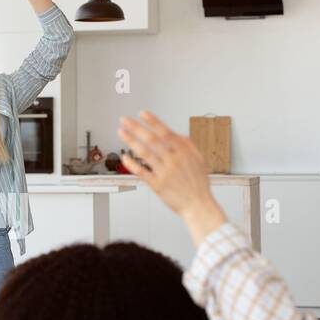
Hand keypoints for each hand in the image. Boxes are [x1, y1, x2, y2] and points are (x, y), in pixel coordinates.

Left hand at [117, 112, 227, 244]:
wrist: (199, 205)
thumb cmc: (198, 184)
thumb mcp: (199, 160)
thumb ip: (188, 145)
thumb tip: (176, 134)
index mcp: (184, 152)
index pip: (165, 132)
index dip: (153, 121)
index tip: (142, 113)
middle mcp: (173, 160)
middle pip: (152, 139)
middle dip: (136, 127)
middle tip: (124, 120)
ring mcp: (165, 172)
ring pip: (144, 153)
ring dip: (131, 141)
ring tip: (121, 132)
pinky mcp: (157, 185)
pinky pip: (141, 172)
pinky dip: (131, 163)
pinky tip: (124, 156)